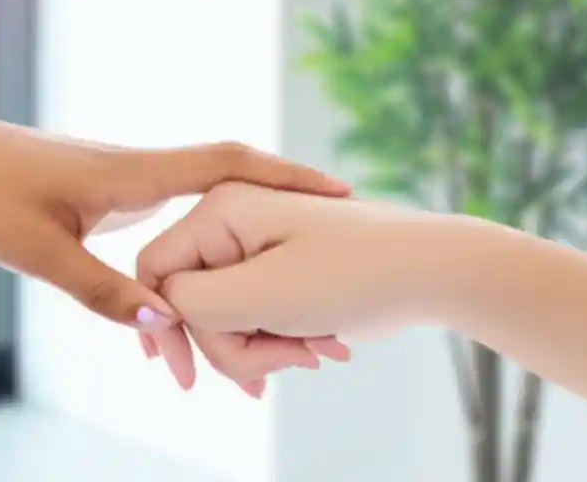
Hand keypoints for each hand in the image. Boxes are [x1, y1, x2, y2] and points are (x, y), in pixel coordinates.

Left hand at [0, 101, 349, 329]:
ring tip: (290, 241)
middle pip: (230, 172)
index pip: (229, 165)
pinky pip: (174, 199)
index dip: (287, 177)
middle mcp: (137, 166)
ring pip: (202, 188)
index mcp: (132, 173)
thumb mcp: (37, 251)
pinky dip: (208, 218)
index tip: (339, 189)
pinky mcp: (105, 186)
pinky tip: (214, 248)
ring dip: (248, 208)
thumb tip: (168, 322)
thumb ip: (102, 290)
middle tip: (335, 220)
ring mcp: (123, 173)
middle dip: (284, 195)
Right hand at [137, 182, 454, 394]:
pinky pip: (256, 317)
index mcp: (220, 209)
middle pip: (193, 305)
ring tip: (313, 352)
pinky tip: (321, 347)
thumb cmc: (353, 274)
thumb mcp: (260, 294)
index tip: (187, 377)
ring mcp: (256, 247)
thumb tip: (162, 312)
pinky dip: (283, 341)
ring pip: (226, 318)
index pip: (156, 273)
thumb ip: (192, 303)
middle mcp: (232, 221)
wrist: (430, 270)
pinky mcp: (279, 272)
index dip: (164, 328)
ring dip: (265, 348)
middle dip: (236, 345)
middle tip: (287, 362)